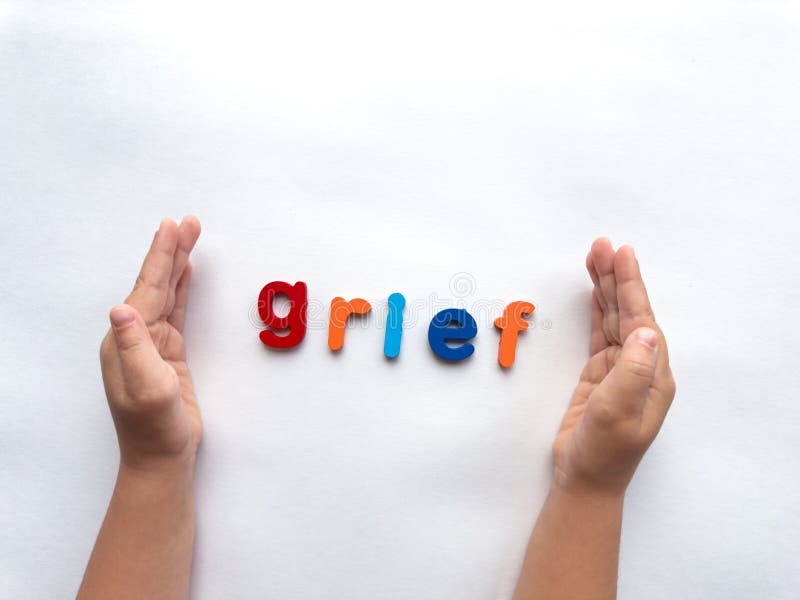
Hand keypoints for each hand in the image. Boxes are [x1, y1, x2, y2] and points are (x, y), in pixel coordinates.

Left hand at [99, 216, 201, 471]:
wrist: (161, 457)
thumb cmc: (154, 428)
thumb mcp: (146, 389)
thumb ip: (133, 348)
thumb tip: (121, 309)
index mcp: (125, 339)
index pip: (147, 288)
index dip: (162, 257)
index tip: (173, 227)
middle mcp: (135, 335)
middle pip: (157, 283)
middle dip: (172, 251)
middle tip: (188, 221)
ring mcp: (151, 342)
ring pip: (167, 293)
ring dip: (178, 264)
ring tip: (189, 236)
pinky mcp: (168, 352)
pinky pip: (176, 310)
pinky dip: (183, 288)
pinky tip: (187, 274)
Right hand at [552, 238, 675, 496]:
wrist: (585, 479)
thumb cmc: (604, 451)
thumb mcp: (618, 411)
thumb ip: (632, 370)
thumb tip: (645, 330)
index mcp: (653, 374)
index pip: (642, 319)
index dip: (631, 286)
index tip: (621, 255)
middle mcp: (641, 367)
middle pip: (629, 312)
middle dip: (616, 279)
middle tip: (602, 246)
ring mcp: (620, 370)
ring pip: (613, 320)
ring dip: (605, 290)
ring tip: (594, 258)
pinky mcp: (599, 376)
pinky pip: (600, 334)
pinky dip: (597, 311)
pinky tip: (594, 294)